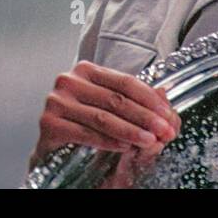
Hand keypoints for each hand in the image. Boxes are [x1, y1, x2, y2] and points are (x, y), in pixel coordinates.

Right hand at [29, 60, 179, 167]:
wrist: (53, 147)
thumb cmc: (82, 123)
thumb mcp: (109, 108)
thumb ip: (134, 100)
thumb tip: (164, 94)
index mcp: (86, 70)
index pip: (125, 82)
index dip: (150, 99)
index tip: (169, 115)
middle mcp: (69, 80)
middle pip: (116, 99)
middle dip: (145, 117)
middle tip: (165, 131)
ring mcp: (57, 101)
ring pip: (103, 117)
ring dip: (131, 131)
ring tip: (150, 141)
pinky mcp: (49, 123)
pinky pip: (85, 133)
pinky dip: (108, 141)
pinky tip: (125, 147)